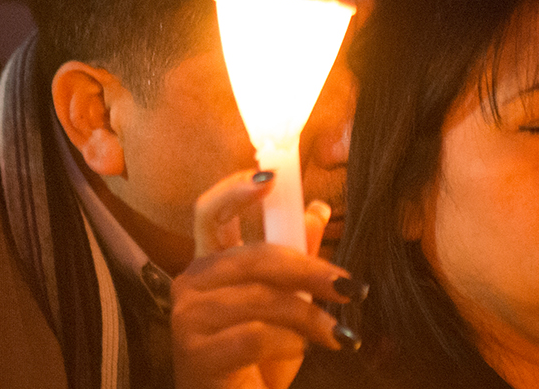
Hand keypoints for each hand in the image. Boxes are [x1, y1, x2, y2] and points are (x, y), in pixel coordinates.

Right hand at [172, 170, 360, 388]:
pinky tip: (304, 350)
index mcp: (209, 266)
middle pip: (254, 257)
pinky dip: (290, 342)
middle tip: (351, 287)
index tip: (271, 176)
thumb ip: (296, 257)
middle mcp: (190, 284)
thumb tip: (315, 209)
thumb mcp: (287, 307)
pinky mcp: (195, 352)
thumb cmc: (258, 362)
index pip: (208, 213)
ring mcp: (187, 317)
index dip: (235, 190)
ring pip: (261, 299)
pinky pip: (255, 334)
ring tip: (339, 335)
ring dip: (310, 317)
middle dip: (311, 270)